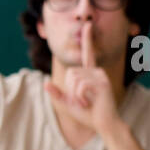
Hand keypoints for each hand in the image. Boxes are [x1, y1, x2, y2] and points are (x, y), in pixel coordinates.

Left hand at [42, 21, 119, 135]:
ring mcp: (100, 76)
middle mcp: (96, 71)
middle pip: (71, 72)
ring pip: (74, 79)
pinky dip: (80, 97)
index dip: (87, 40)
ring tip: (85, 102)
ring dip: (75, 95)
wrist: (104, 125)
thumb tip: (45, 83)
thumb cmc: (88, 115)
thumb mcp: (68, 104)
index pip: (87, 54)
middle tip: (81, 101)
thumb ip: (58, 94)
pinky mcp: (103, 83)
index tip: (88, 25)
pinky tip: (88, 103)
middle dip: (70, 90)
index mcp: (90, 74)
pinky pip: (81, 86)